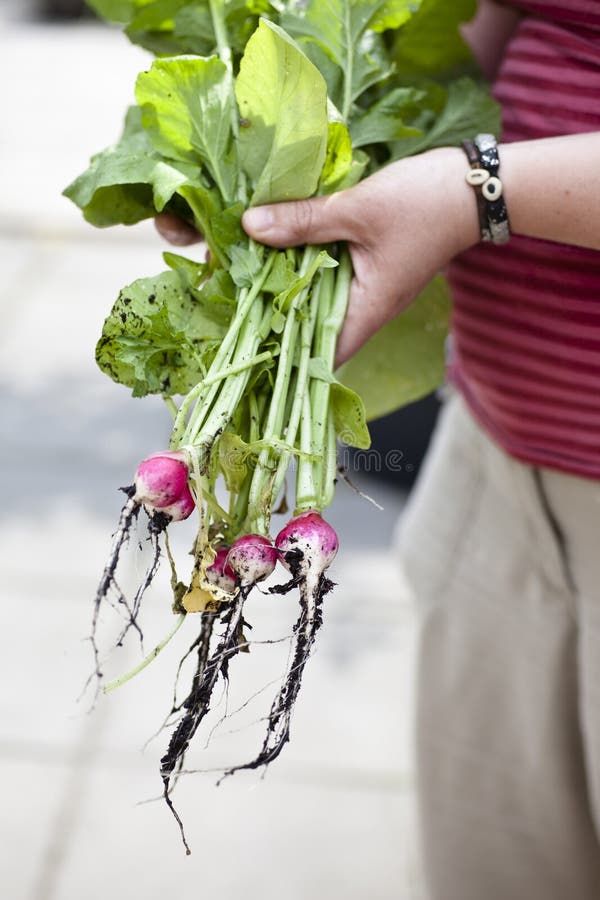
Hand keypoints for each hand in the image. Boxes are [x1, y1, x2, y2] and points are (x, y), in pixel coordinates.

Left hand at [155, 147, 479, 364]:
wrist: (475, 185)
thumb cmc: (424, 203)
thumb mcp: (358, 209)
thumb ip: (304, 221)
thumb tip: (249, 226)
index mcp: (367, 310)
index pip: (319, 354)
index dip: (282, 356)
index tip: (244, 348)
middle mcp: (366, 307)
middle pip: (312, 327)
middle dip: (275, 318)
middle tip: (229, 304)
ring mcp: (367, 287)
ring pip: (317, 299)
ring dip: (286, 287)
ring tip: (241, 275)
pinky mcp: (367, 265)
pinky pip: (327, 274)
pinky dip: (303, 263)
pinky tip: (276, 245)